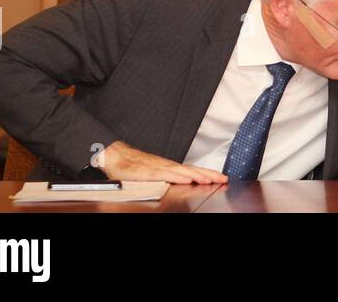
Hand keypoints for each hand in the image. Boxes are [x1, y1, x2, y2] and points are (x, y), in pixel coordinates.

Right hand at [97, 141, 227, 184]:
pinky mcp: (146, 172)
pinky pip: (163, 175)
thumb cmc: (133, 166)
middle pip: (190, 170)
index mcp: (168, 167)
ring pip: (181, 171)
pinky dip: (176, 177)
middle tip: (223, 179)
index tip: (221, 177)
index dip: (207, 174)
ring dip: (197, 175)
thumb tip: (183, 183)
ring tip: (210, 179)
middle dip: (208, 175)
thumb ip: (167, 177)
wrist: (114, 155)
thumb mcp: (153, 173)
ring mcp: (157, 168)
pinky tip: (186, 179)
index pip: (192, 170)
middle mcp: (166, 166)